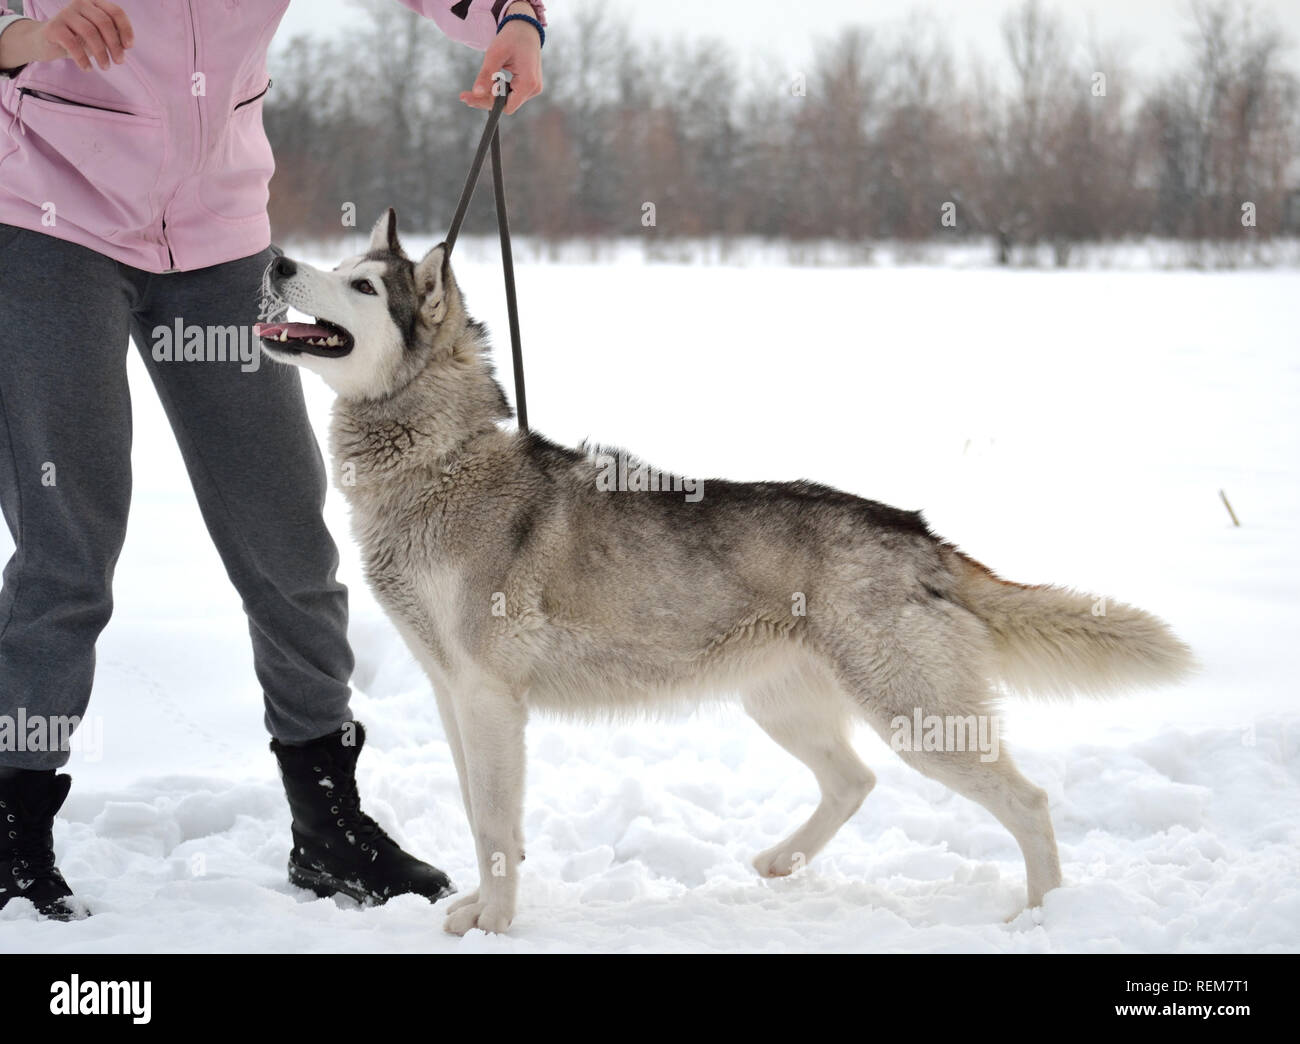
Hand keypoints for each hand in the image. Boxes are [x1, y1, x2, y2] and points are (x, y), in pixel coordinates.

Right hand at [0, 0, 133, 72]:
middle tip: (119, 62)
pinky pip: (72, 43)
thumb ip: (112, 37)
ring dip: (101, 53)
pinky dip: (83, 59)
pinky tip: (88, 68)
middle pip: (104, 22)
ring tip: (105, 67)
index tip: (129, 47)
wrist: (46, 42)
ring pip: (90, 32)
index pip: (116, 12)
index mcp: (94, 4)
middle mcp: (80, 4)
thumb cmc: (78, 39)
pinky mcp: (54, 27)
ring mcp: (66, 13)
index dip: (126, 29)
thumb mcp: (99, 37)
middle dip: (115, 45)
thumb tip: (125, 45)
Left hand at [460, 3, 541, 115]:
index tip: (468, 98)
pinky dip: (499, 91)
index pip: (506, 106)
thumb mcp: (495, 54)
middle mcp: (534, 89)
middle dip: (486, 100)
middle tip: (465, 95)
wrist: (525, 27)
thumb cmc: (511, 37)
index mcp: (528, 82)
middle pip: (507, 105)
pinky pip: (511, 94)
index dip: (487, 103)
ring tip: (478, 86)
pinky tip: (491, 82)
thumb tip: (476, 93)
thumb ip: (486, 75)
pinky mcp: (529, 85)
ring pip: (508, 101)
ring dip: (492, 95)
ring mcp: (533, 88)